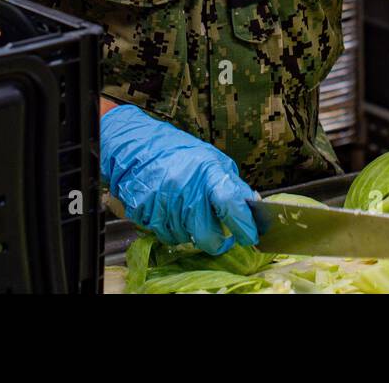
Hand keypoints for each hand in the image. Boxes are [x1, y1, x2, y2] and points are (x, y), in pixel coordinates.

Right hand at [101, 104, 258, 252]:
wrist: (138, 146)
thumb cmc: (177, 151)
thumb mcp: (211, 159)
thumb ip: (231, 183)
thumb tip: (251, 206)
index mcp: (207, 173)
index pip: (231, 204)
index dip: (245, 226)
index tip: (251, 236)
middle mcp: (186, 190)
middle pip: (207, 236)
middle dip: (217, 241)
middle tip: (220, 236)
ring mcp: (164, 203)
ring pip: (185, 238)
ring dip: (191, 232)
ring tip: (187, 211)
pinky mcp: (146, 213)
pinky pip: (165, 235)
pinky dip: (172, 229)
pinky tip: (171, 212)